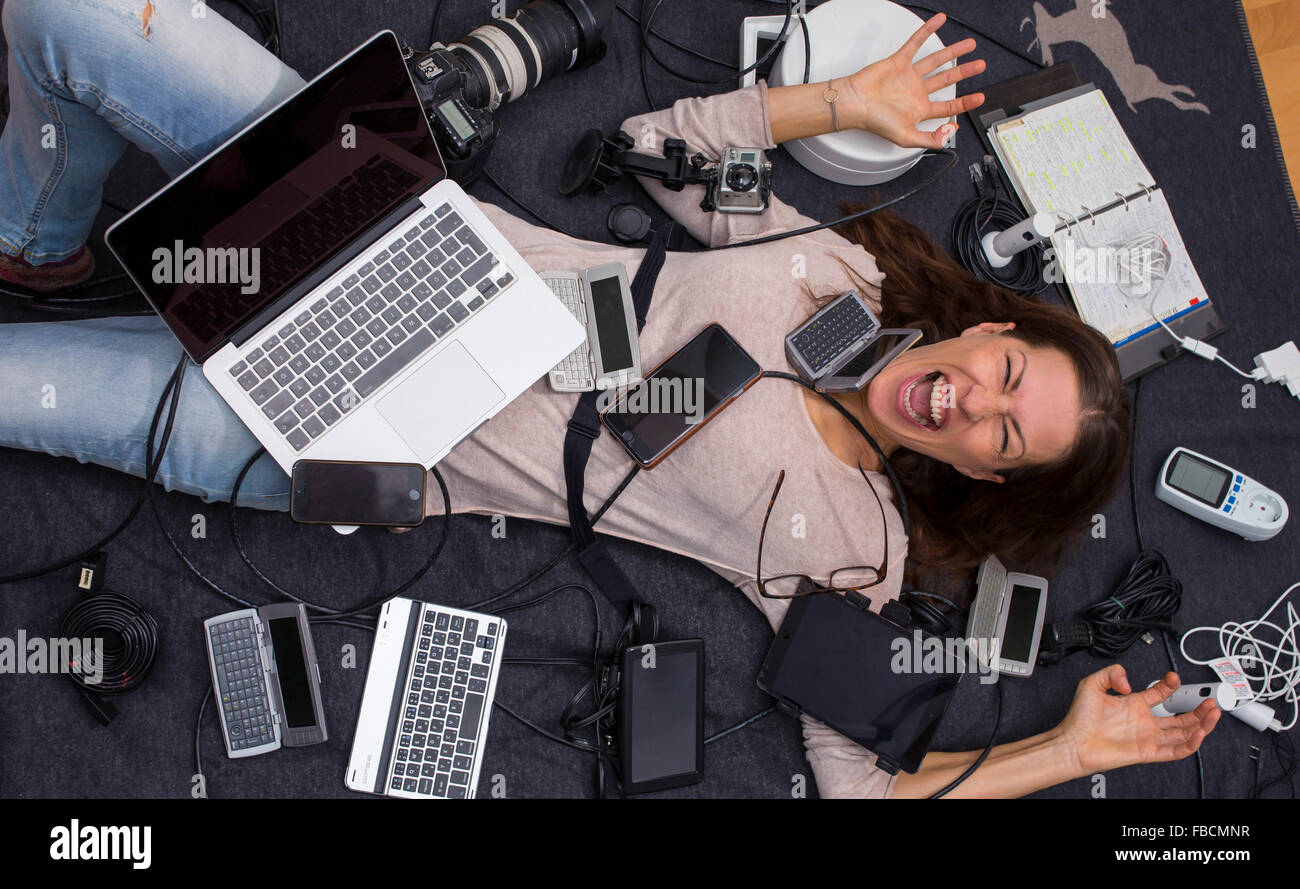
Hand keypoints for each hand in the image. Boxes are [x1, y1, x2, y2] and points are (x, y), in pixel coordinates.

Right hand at [839, 13, 985, 148]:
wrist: (856, 103)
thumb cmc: (874, 121)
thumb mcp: (906, 138)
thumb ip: (931, 139)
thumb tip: (952, 130)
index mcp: (919, 110)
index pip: (948, 106)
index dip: (965, 103)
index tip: (979, 97)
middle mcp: (915, 92)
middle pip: (946, 79)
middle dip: (965, 72)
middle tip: (979, 65)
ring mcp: (908, 76)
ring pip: (936, 60)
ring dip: (953, 52)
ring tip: (969, 45)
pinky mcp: (899, 62)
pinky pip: (916, 43)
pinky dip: (927, 31)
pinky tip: (939, 22)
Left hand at [1056, 665, 1220, 775]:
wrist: (1073, 742)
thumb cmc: (1079, 718)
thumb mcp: (1092, 684)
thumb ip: (1111, 674)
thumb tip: (1128, 680)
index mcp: (1134, 705)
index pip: (1160, 694)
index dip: (1170, 685)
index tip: (1174, 677)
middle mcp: (1144, 722)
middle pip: (1180, 717)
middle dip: (1198, 709)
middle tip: (1211, 701)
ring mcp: (1148, 737)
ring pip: (1184, 733)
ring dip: (1201, 724)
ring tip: (1214, 713)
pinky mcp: (1148, 752)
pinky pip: (1176, 750)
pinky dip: (1191, 743)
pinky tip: (1200, 732)